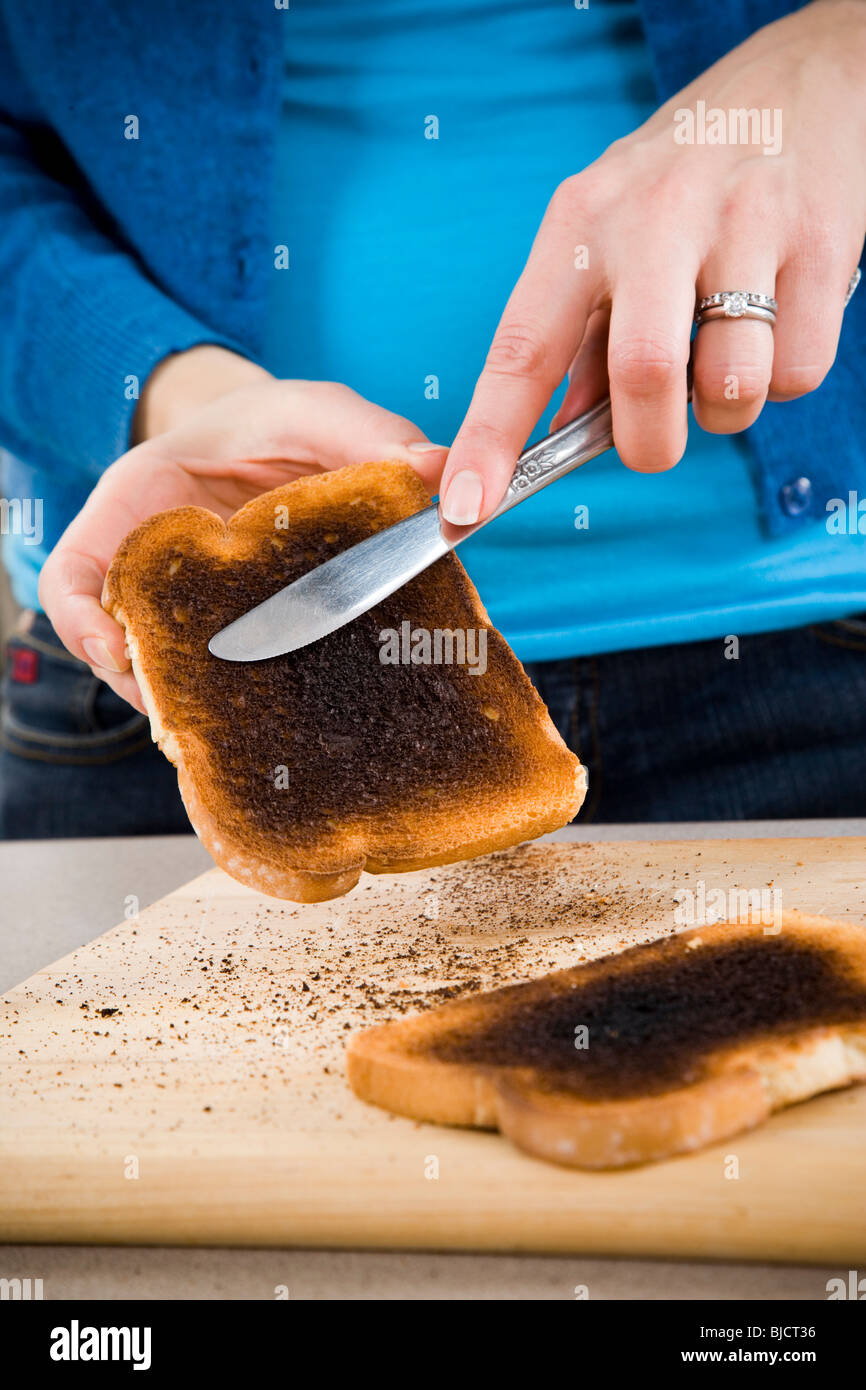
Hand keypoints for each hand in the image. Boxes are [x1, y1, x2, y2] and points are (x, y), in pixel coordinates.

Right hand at [40, 347, 445, 710]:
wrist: (284, 441)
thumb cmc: (277, 421)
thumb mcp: (316, 410)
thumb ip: (367, 433)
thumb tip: (430, 469)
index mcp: (138, 503)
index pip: (71, 575)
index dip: (80, 622)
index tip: (115, 652)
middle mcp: (149, 565)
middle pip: (116, 646)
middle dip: (148, 686)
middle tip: (193, 714)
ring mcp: (184, 606)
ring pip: (166, 673)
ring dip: (196, 704)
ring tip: (248, 722)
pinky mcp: (229, 632)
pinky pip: (217, 676)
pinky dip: (241, 700)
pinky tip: (290, 712)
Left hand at [439, 0, 865, 523]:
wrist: (803, 81)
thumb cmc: (685, 180)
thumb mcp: (609, 234)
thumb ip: (583, 339)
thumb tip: (561, 437)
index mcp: (579, 224)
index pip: (520, 348)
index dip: (490, 437)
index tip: (465, 506)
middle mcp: (653, 217)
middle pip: (643, 374)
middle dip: (650, 443)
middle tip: (657, 436)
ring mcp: (743, 223)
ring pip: (733, 386)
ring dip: (727, 410)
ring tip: (728, 355)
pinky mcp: (821, 241)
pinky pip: (798, 370)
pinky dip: (784, 375)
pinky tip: (776, 320)